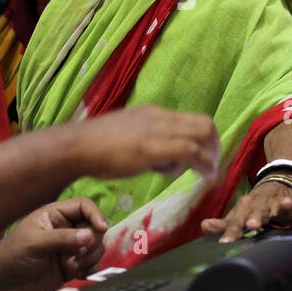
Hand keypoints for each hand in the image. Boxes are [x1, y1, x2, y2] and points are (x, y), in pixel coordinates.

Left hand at [0, 198, 108, 290]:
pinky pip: (92, 264)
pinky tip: (75, 274)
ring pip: (96, 247)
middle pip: (94, 228)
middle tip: (76, 255)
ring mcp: (69, 247)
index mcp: (55, 214)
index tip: (101, 228)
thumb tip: (90, 235)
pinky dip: (89, 269)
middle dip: (91, 242)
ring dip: (89, 258)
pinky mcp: (72, 265)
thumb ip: (63, 239)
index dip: (95, 215)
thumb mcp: (35, 243)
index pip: (84, 206)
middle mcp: (65, 228)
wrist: (1, 283)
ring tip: (70, 266)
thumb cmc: (11, 256)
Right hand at [73, 105, 219, 182]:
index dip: (206, 138)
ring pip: (201, 135)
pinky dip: (204, 164)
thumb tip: (163, 158)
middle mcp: (159, 117)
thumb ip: (147, 141)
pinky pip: (190, 151)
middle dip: (214, 146)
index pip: (192, 119)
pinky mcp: (153, 147)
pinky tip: (205, 177)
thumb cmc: (96, 147)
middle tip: (213, 166)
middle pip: (204, 124)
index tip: (207, 156)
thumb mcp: (128, 135)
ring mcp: (156, 130)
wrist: (76, 147)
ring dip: (210, 157)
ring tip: (206, 175)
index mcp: (153, 113)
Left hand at [201, 180, 291, 242]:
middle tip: (251, 225)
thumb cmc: (257, 205)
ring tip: (290, 204)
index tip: (225, 242)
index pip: (238, 220)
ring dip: (288, 204)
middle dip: (256, 217)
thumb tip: (203, 226)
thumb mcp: (240, 214)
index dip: (232, 230)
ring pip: (286, 203)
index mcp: (249, 208)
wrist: (277, 183)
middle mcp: (266, 204)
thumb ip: (225, 223)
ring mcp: (284, 201)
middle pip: (260, 211)